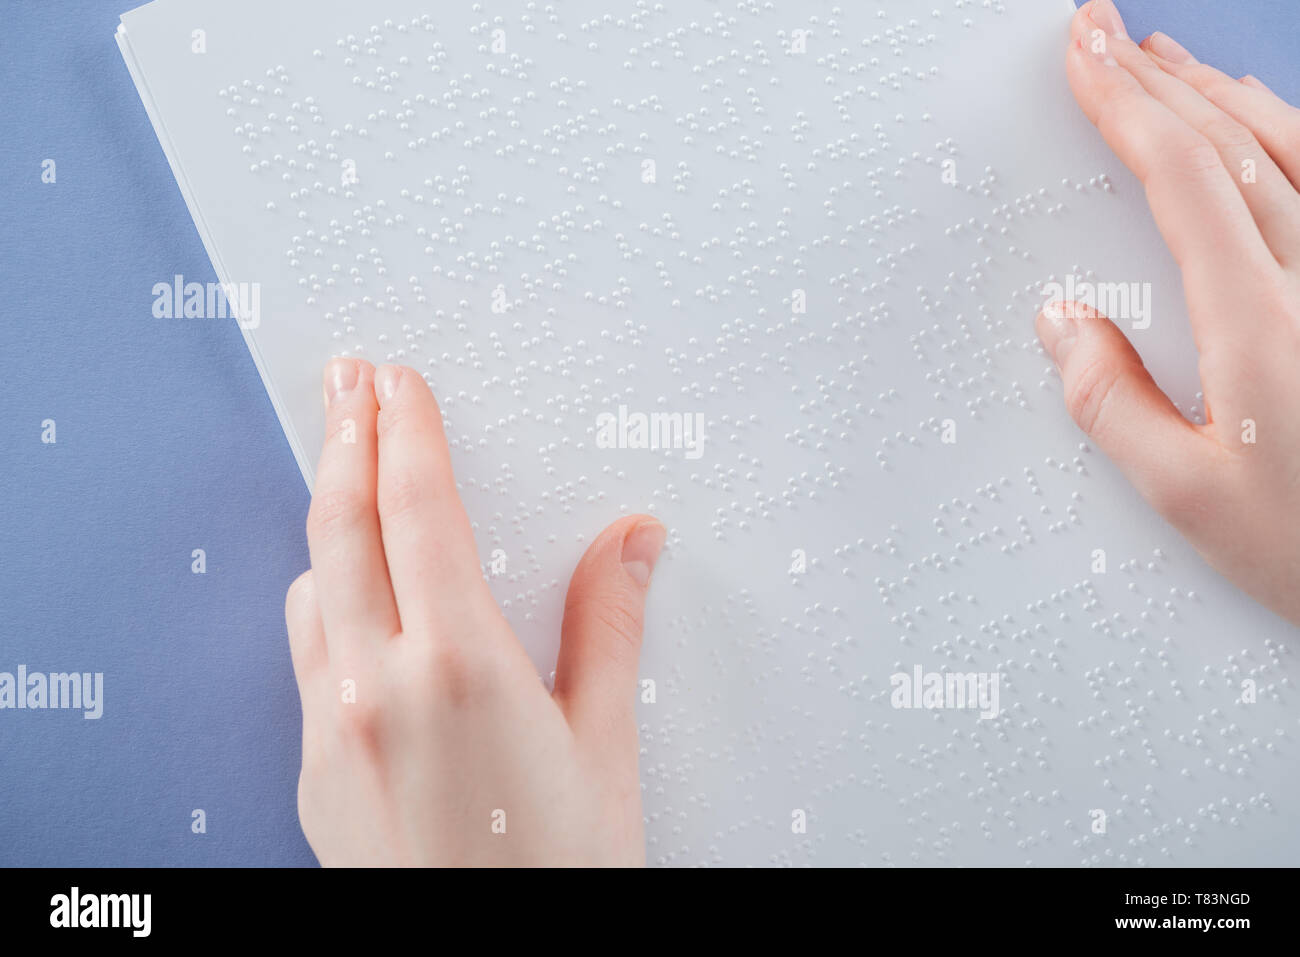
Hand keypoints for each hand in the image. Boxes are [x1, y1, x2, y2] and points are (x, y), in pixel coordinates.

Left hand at [284, 359, 664, 864]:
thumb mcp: (604, 748)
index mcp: (461, 664)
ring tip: (345, 471)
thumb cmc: (557, 876)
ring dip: (325, 516)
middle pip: (339, 524)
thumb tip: (631, 541)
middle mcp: (379, 684)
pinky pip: (304, 653)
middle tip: (345, 379)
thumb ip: (608, 627)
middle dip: (342, 435)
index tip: (397, 379)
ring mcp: (334, 728)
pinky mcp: (316, 769)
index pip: (415, 506)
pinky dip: (321, 596)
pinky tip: (346, 595)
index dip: (403, 428)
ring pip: (308, 585)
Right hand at [1039, 0, 1299, 623]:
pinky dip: (1286, 130)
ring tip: (1167, 60)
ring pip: (1291, 147)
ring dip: (1218, 92)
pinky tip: (1264, 118)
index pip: (1180, 178)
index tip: (1084, 57)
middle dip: (1157, 78)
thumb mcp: (1188, 500)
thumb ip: (1111, 406)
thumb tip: (1065, 326)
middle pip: (1230, 143)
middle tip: (1104, 34)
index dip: (1124, 104)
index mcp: (1262, 325)